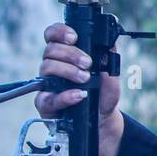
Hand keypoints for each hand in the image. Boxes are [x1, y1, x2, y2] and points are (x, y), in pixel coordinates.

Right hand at [35, 22, 123, 155]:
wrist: (103, 123)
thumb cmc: (102, 96)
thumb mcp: (110, 76)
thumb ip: (109, 59)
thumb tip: (110, 44)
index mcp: (66, 55)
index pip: (53, 35)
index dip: (59, 31)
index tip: (74, 36)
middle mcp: (54, 67)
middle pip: (50, 50)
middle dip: (70, 53)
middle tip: (88, 63)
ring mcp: (48, 85)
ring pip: (47, 68)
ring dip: (68, 70)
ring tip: (85, 79)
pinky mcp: (46, 105)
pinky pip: (48, 97)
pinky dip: (65, 95)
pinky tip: (78, 95)